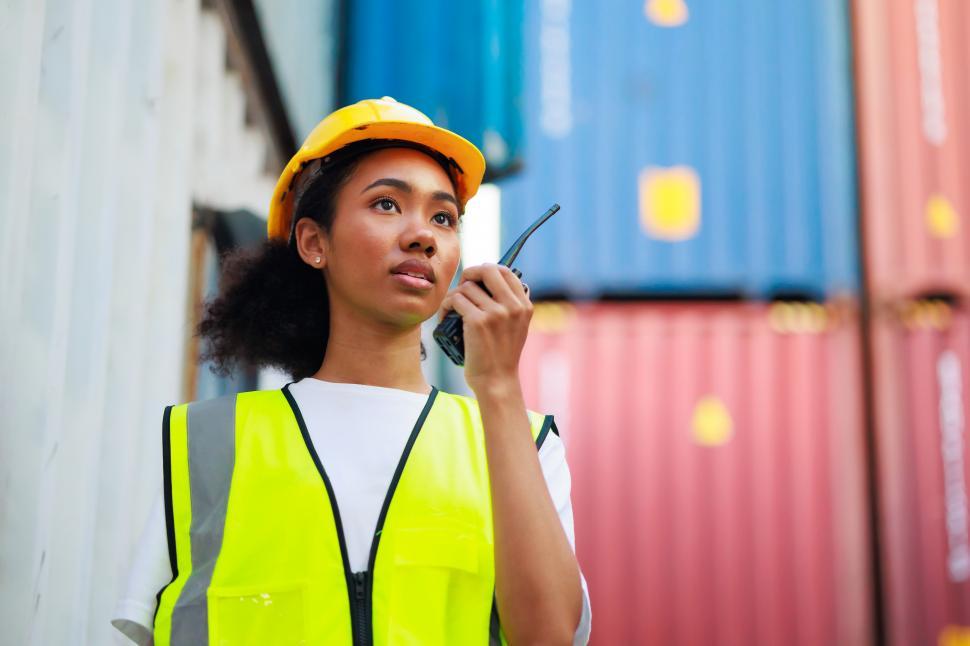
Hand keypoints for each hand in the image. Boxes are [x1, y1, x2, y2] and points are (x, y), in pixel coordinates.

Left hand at [438, 263, 532, 391]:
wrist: (497, 381)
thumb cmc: (501, 355)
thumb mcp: (516, 327)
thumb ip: (510, 304)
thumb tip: (488, 278)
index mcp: (524, 305)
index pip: (506, 271)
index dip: (487, 270)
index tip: (476, 279)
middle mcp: (513, 306)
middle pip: (487, 270)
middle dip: (470, 274)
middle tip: (462, 286)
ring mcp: (496, 313)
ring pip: (467, 287)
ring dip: (454, 296)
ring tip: (452, 309)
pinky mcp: (478, 322)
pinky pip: (455, 300)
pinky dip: (446, 307)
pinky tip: (446, 316)